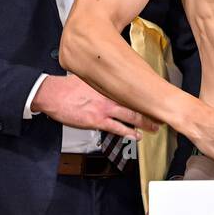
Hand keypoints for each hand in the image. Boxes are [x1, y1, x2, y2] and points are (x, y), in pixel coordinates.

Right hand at [30, 73, 160, 137]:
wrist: (52, 94)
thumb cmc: (66, 87)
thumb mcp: (88, 78)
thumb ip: (102, 82)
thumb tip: (110, 82)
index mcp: (107, 84)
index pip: (132, 89)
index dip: (145, 95)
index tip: (154, 98)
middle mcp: (109, 96)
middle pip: (135, 103)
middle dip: (150, 110)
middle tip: (161, 114)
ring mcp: (104, 109)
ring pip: (130, 116)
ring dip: (144, 122)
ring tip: (155, 127)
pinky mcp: (96, 121)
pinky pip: (117, 128)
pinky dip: (128, 133)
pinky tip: (136, 136)